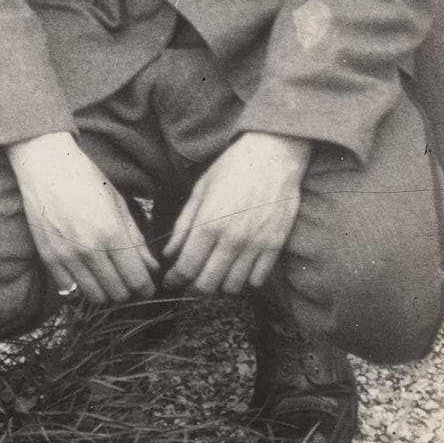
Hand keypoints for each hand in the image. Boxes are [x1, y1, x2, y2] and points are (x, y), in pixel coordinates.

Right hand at [8, 130, 157, 303]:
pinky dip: (81, 286)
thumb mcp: (119, 203)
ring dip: (105, 291)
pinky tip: (85, 271)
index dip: (146, 288)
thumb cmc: (86, 179)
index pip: (137, 280)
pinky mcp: (48, 258)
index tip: (147, 286)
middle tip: (128, 279)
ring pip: (95, 297)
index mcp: (112, 231)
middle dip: (128, 289)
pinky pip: (70, 290)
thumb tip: (152, 268)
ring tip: (107, 276)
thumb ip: (136, 239)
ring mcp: (67, 256)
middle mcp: (90, 248)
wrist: (46, 166)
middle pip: (118, 293)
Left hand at [162, 132, 310, 296]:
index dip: (175, 279)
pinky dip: (245, 279)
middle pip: (207, 285)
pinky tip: (239, 265)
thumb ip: (183, 225)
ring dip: (220, 284)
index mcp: (209, 223)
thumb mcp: (200, 190)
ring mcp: (255, 244)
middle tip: (190, 280)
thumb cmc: (232, 168)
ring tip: (215, 270)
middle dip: (194, 287)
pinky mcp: (274, 245)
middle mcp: (232, 239)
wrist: (273, 155)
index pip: (186, 268)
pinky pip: (257, 280)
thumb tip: (169, 254)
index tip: (171, 280)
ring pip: (232, 287)